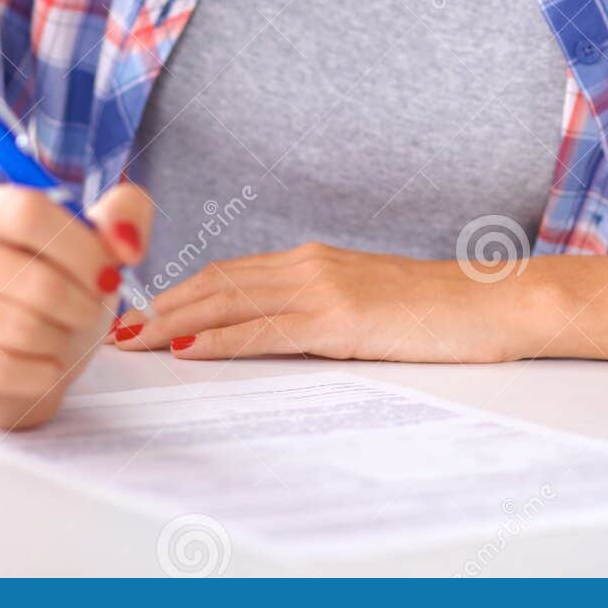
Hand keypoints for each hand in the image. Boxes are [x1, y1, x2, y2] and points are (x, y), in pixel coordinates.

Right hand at [0, 178, 153, 428]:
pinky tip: (47, 365)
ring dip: (62, 340)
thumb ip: (123, 216)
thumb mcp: (92, 244)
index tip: (110, 275)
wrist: (5, 352)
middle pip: (36, 281)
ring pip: (21, 328)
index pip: (30, 214)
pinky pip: (2, 367)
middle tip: (89, 312)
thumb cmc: (53, 287)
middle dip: (82, 305)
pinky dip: (42, 372)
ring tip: (63, 335)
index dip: (82, 249)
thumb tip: (126, 241)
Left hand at [105, 241, 535, 362]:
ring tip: (133, 338)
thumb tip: (274, 335)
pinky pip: (264, 329)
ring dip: (175, 319)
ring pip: (230, 300)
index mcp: (313, 261)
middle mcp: (309, 264)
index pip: (230, 273)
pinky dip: (219, 337)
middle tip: (116, 328)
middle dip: (162, 303)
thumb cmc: (436, 311)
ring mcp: (322, 287)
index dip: (181, 291)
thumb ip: (318, 313)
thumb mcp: (366, 307)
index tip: (142, 310)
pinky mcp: (338, 318)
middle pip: (217, 281)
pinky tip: (189, 346)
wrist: (491, 303)